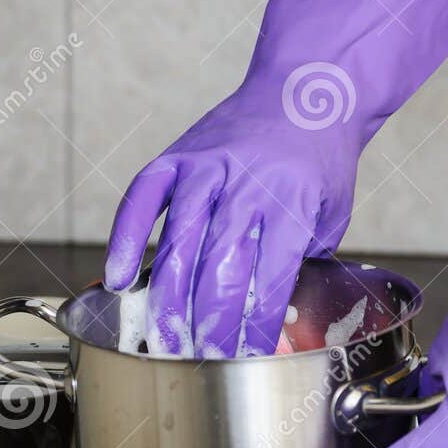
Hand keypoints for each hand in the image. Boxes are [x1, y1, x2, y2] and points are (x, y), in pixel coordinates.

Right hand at [103, 0, 447, 357]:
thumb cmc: (318, 160)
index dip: (255, 324)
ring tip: (161, 337)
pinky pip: (142, 200)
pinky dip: (126, 239)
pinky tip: (118, 277)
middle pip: (218, 266)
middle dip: (208, 323)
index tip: (247, 358)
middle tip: (198, 360)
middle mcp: (246, 183)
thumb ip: (302, 260)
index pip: (269, 277)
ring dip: (168, 297)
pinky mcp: (177, 156)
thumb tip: (275, 320)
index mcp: (290, 202)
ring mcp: (206, 167)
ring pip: (179, 241)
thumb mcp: (330, 213)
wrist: (305, 87)